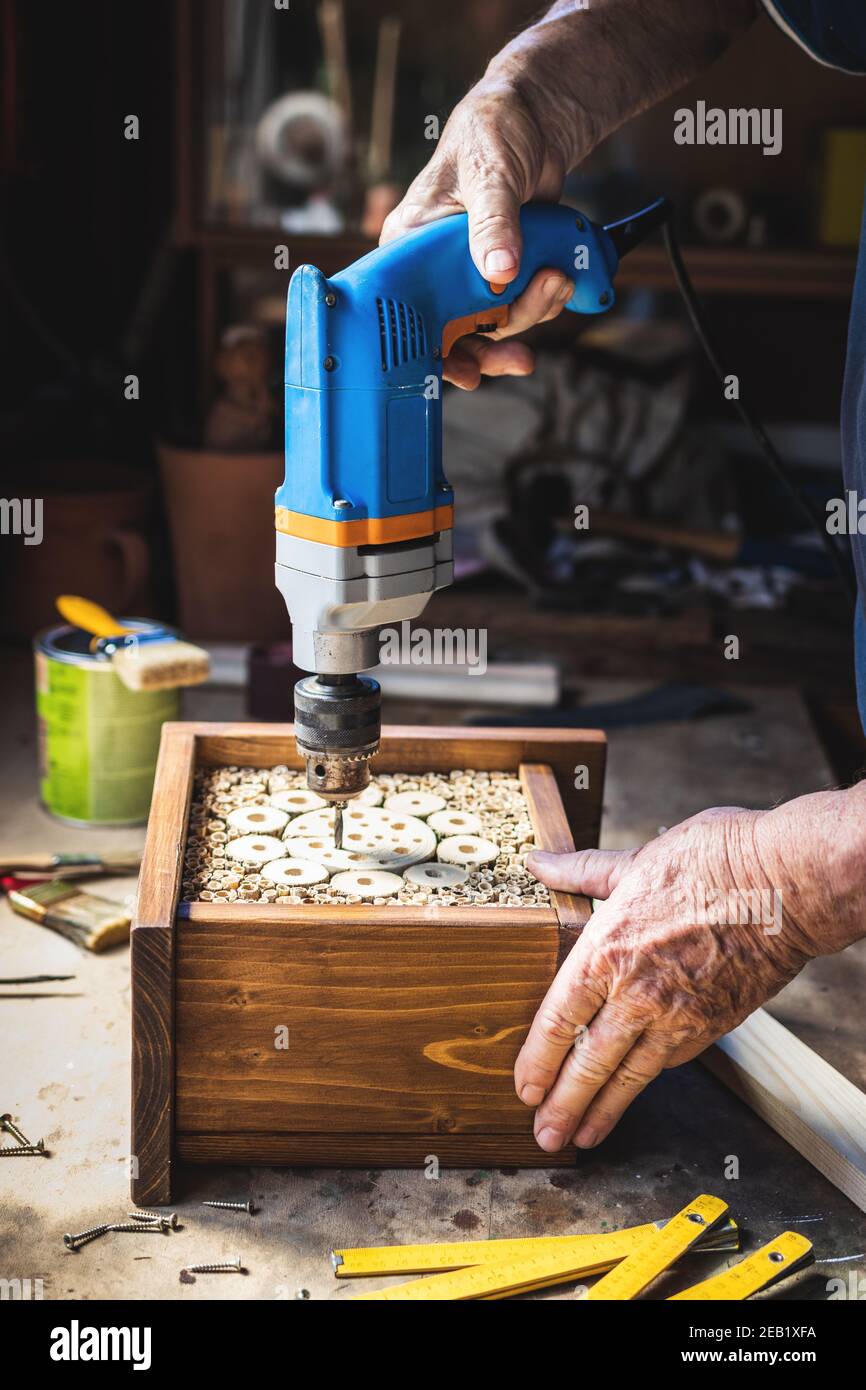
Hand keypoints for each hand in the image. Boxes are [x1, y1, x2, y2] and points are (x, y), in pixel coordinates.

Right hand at [380, 74, 582, 387]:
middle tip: (522, 359)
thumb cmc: (494, 131)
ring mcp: (470, 274)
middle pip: (454, 330)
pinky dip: (544, 299)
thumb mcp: (489, 173)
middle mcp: (434, 268)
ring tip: (559, 278)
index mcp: (409, 245)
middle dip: (494, 345)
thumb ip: (493, 222)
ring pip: (495, 321)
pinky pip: (521, 305)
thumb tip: (498, 271)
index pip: (407, 313)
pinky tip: (562, 277)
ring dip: (532, 311)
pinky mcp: (504, 273)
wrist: (536, 119)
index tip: (464, 374)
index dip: (434, 351)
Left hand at [514, 806, 822, 1152]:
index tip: (524, 1087)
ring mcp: (676, 1015)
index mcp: (605, 949)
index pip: (558, 1020)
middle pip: (587, 1062)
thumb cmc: (712, 861)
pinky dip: (643, 1082)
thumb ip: (580, 871)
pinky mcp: (710, 1025)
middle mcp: (635, 992)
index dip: (537, 1060)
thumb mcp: (634, 862)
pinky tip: (629, 1092)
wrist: (785, 884)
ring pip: (628, 1076)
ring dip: (600, 1111)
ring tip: (580, 1138)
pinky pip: (668, 1062)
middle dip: (562, 1105)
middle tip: (545, 1136)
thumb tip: (536, 861)